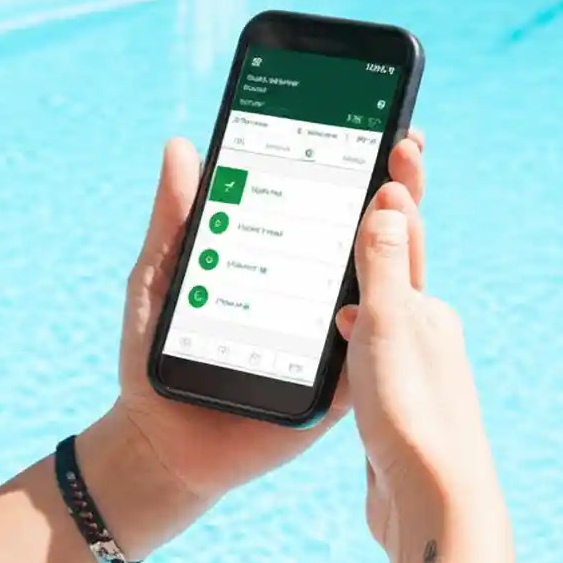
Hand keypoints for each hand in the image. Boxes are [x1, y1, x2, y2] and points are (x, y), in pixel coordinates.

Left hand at [102, 131, 426, 506]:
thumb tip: (182, 145)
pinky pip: (373, 355)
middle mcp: (320, 297)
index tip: (385, 123)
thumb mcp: (159, 273)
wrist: (156, 439)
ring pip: (386, 288)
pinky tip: (387, 280)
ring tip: (397, 197)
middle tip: (405, 147)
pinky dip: (384, 318)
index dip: (365, 166)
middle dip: (398, 188)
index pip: (335, 207)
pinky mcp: (337, 389)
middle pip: (374, 238)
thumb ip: (175, 216)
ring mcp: (334, 341)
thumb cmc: (156, 353)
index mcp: (286, 263)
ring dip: (401, 240)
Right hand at [335, 185, 512, 562]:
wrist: (429, 500)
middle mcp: (421, 330)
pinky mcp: (390, 404)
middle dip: (377, 224)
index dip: (399, 185)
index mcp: (423, 304)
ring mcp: (408, 367)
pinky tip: (332, 340)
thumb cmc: (413, 410)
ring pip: (378, 307)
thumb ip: (384, 264)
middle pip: (393, 264)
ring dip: (358, 277)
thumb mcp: (392, 323)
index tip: (401, 138)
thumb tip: (389, 200)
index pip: (406, 230)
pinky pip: (366, 349)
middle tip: (369, 175)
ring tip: (336, 251)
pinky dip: (349, 330)